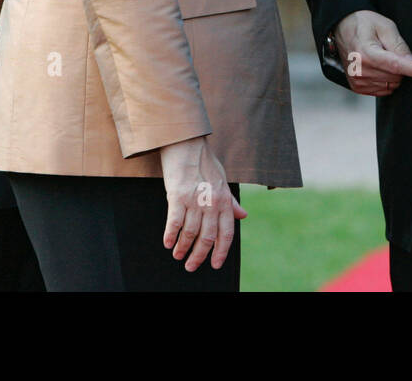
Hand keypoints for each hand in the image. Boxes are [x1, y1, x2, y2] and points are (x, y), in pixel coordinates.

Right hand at [159, 136, 247, 271]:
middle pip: (207, 237)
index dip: (221, 251)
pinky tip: (168, 243)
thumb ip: (231, 201)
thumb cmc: (204, 162)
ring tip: (178, 256)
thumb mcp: (223, 180)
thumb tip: (243, 215)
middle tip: (191, 267)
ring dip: (184, 248)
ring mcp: (195, 200)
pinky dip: (171, 235)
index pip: (226, 233)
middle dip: (199, 256)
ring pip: (190, 233)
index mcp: (224, 200)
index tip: (215, 264)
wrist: (187, 143)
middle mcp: (212, 202)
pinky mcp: (177, 196)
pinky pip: (174, 222)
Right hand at [333, 9, 411, 95]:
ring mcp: (357, 80)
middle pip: (395, 77)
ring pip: (391, 84)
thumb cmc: (363, 24)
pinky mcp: (358, 87)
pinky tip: (378, 67)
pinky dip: (385, 80)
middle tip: (391, 51)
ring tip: (382, 57)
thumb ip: (399, 45)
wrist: (342, 28)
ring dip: (393, 74)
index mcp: (365, 53)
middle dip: (401, 66)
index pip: (394, 66)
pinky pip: (383, 90)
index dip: (411, 69)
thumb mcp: (385, 26)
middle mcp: (359, 70)